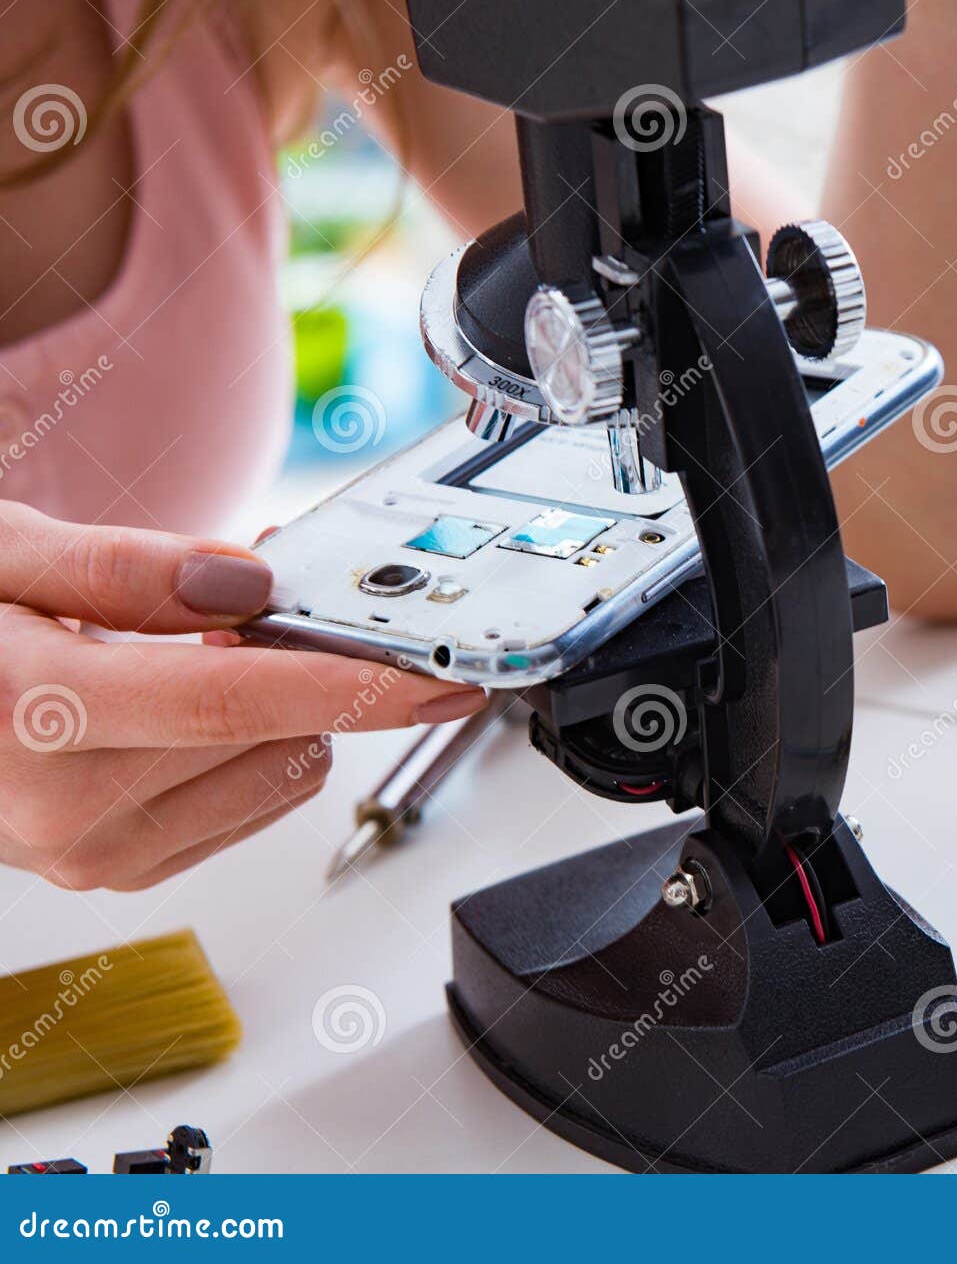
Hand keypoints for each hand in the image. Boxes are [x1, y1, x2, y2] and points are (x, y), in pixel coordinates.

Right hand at [0, 502, 487, 889]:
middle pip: (277, 733)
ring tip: (202, 652)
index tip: (440, 674)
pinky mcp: (123, 872)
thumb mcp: (1, 556)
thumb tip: (250, 581)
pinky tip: (193, 705)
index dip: (351, 681)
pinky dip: (257, 747)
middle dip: (303, 659)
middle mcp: (68, 809)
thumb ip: (124, 568)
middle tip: (257, 597)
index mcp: (38, 717)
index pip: (233, 702)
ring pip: (284, 772)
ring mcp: (96, 853)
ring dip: (282, 708)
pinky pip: (255, 804)